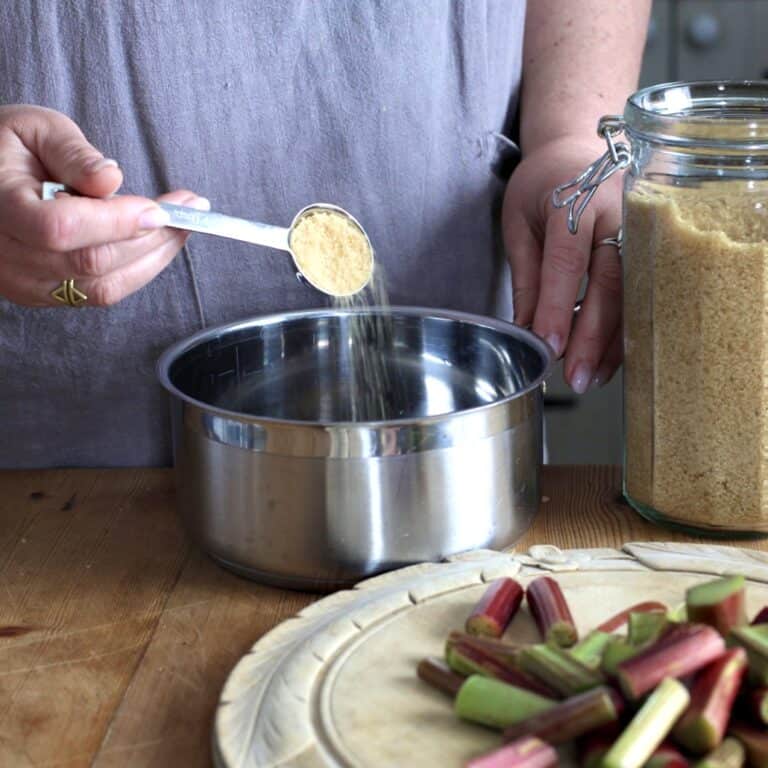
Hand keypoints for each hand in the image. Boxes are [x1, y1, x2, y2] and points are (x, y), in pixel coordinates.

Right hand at [0, 104, 208, 306]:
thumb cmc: (7, 147)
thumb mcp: (34, 129)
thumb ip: (71, 153)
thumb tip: (111, 180)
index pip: (60, 228)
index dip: (116, 222)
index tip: (160, 208)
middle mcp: (5, 255)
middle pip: (90, 262)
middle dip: (151, 238)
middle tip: (191, 209)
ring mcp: (23, 282)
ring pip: (102, 286)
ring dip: (153, 258)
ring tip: (183, 226)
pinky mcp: (43, 294)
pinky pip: (99, 293)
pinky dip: (137, 271)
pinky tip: (156, 244)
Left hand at [503, 137, 622, 392]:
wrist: (577, 147)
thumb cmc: (542, 184)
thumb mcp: (520, 222)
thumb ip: (526, 276)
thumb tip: (525, 330)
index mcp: (575, 199)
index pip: (566, 261)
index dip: (558, 307)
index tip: (548, 346)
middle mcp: (616, 213)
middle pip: (609, 282)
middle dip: (592, 336)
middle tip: (574, 376)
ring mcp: (641, 228)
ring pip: (631, 293)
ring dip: (612, 342)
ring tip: (590, 378)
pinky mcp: (651, 245)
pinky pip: (640, 293)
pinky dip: (624, 331)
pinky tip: (608, 359)